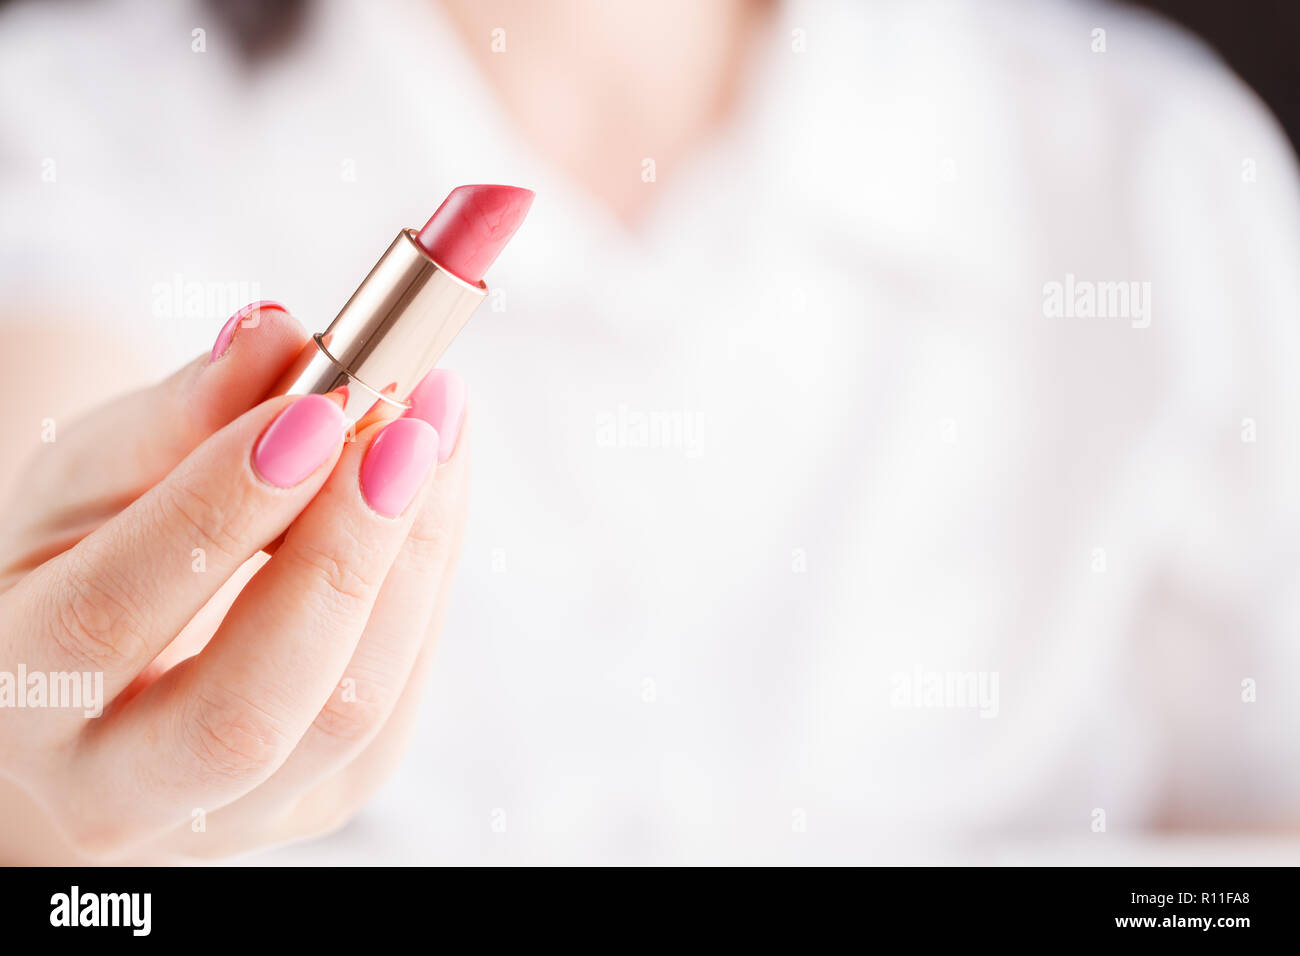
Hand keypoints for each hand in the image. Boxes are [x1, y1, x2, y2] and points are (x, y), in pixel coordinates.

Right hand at [0, 304, 468, 860]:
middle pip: (245, 708)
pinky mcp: (321, 799)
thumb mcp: (94, 477)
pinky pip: (397, 695)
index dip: (221, 507)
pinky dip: (427, 580)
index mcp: (14, 693)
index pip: (111, 616)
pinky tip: (432, 490)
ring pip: (347, 711)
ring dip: (414, 554)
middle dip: (343, 552)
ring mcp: (232, 815)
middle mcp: (112, 788)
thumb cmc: (86, 556)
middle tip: (409, 422)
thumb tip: (277, 330)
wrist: (105, 674)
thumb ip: (180, 411)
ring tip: (437, 427)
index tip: (319, 402)